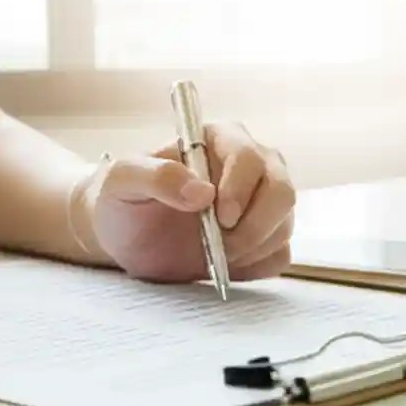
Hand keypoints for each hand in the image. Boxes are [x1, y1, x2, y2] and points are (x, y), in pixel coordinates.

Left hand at [79, 121, 294, 282]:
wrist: (124, 238)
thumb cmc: (122, 199)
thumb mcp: (122, 181)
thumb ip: (157, 176)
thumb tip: (201, 191)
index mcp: (219, 140)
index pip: (250, 158)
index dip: (239, 190)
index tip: (220, 218)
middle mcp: (252, 166)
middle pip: (282, 192)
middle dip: (254, 226)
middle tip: (220, 245)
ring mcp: (262, 204)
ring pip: (283, 226)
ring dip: (252, 248)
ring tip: (214, 254)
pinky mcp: (262, 239)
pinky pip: (280, 256)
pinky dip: (257, 265)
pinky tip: (226, 264)